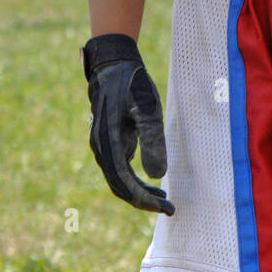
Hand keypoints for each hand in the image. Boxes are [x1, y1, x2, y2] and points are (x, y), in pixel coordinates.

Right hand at [82, 33, 174, 214]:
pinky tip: (153, 179)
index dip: (145, 200)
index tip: (167, 208)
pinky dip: (135, 179)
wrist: (113, 64)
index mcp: (109, 144)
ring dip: (140, 192)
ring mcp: (103, 145)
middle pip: (120, 187)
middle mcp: (102, 149)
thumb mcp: (148, 108)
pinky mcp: (109, 140)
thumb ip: (152, 139)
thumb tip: (158, 175)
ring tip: (164, 198)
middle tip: (169, 208)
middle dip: (144, 201)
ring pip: (119, 180)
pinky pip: (120, 168)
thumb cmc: (132, 84)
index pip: (125, 184)